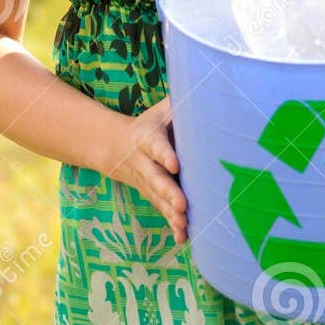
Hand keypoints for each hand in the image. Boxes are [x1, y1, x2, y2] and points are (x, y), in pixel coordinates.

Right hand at [98, 96, 187, 245]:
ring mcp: (148, 183)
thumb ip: (181, 102)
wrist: (115, 147)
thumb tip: (209, 87)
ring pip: (159, 199)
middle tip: (183, 204)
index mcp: (148, 139)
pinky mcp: (153, 196)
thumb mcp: (161, 109)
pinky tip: (183, 237)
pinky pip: (162, 212)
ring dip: (171, 213)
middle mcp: (146, 163)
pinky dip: (172, 225)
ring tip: (184, 224)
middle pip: (157, 179)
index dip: (165, 154)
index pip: (156, 146)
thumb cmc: (150, 124)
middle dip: (169, 192)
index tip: (175, 163)